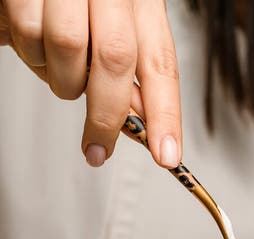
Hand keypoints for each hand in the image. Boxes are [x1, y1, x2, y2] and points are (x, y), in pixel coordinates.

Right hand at [0, 0, 180, 167]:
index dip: (165, 114)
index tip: (167, 154)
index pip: (161, 62)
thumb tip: (139, 124)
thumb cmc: (68, 6)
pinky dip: (32, 54)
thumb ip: (123, 76)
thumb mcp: (106, 35)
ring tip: (58, 69)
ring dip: (62, 79)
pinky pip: (31, 34)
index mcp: (139, 1)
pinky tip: (35, 43)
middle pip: (116, 58)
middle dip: (106, 116)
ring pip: (69, 48)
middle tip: (98, 149)